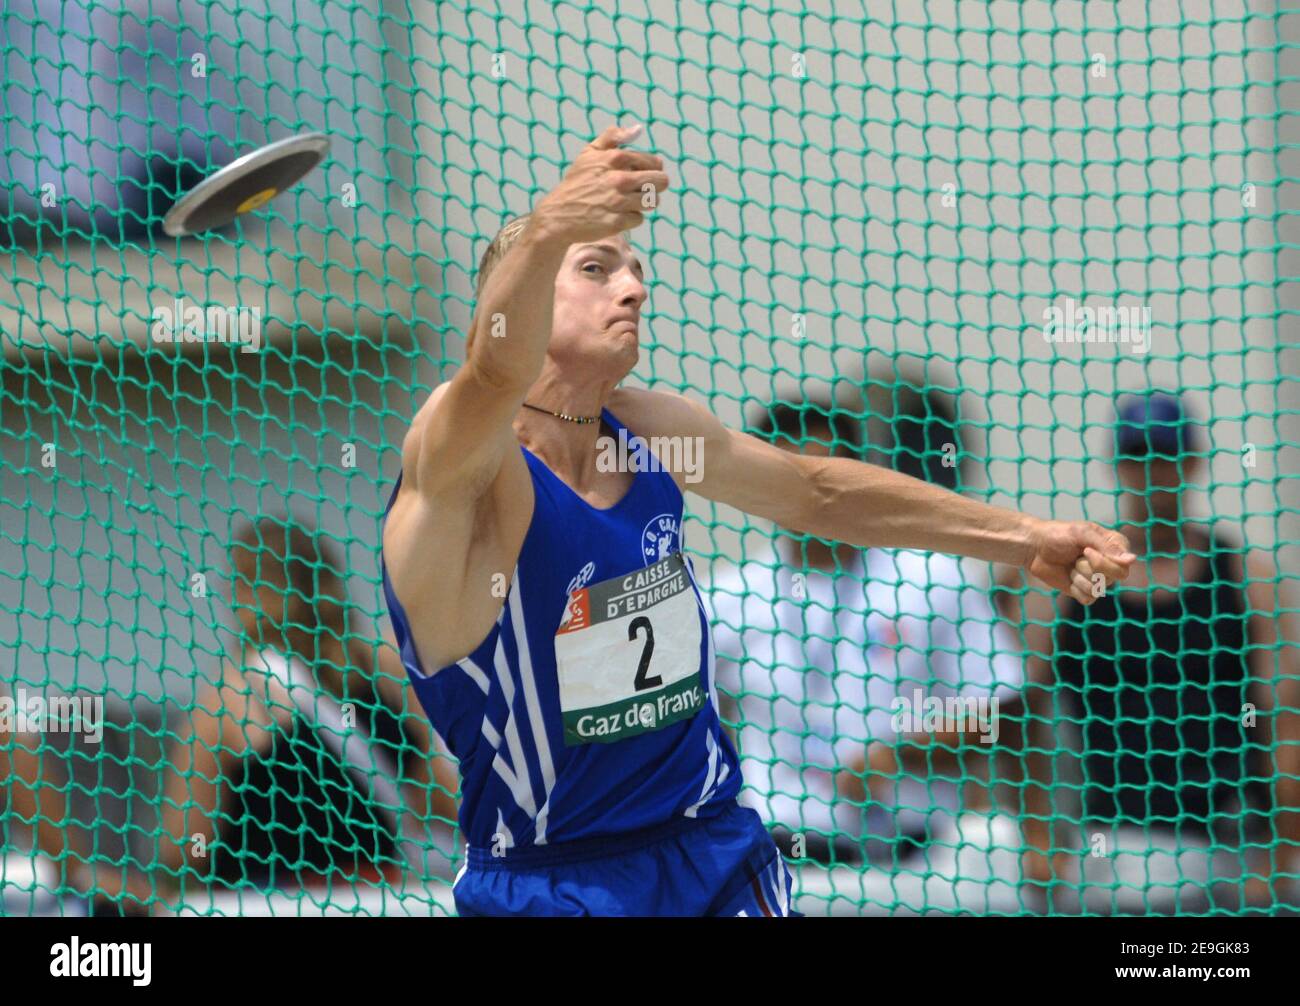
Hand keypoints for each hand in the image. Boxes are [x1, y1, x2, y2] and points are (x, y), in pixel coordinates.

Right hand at [531, 124, 669, 245]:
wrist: (558, 215)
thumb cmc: (576, 182)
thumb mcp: (589, 153)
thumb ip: (613, 137)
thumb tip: (639, 129)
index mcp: (615, 158)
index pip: (654, 162)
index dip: (652, 169)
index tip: (642, 174)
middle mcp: (619, 179)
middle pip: (661, 182)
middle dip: (655, 186)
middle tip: (642, 190)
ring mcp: (618, 202)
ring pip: (652, 201)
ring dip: (644, 203)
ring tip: (629, 202)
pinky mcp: (617, 222)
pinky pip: (638, 219)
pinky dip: (631, 219)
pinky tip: (617, 215)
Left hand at [1024, 519, 1134, 605]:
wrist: (1035, 548)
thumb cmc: (1058, 535)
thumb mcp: (1082, 533)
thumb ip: (1106, 546)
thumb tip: (1132, 560)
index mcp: (1114, 546)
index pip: (1125, 563)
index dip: (1105, 560)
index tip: (1086, 549)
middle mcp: (1110, 563)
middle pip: (1118, 576)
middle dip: (1092, 567)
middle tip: (1078, 557)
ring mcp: (1098, 578)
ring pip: (1100, 588)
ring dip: (1079, 576)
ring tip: (1071, 565)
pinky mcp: (1085, 591)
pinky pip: (1089, 598)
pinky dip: (1075, 588)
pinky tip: (1068, 577)